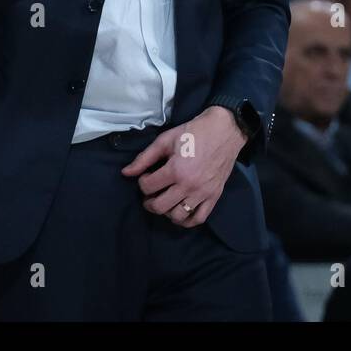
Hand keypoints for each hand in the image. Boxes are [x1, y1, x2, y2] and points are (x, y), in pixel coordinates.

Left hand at [121, 106, 246, 227]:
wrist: (224, 130)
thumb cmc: (194, 132)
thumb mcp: (165, 140)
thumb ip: (144, 158)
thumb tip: (126, 173)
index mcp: (176, 170)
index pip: (148, 187)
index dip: (142, 182)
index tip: (146, 175)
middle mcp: (189, 186)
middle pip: (160, 207)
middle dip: (149, 202)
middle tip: (150, 194)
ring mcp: (203, 194)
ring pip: (178, 217)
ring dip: (166, 212)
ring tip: (165, 201)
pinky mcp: (214, 196)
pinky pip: (198, 219)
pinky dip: (187, 221)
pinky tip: (180, 212)